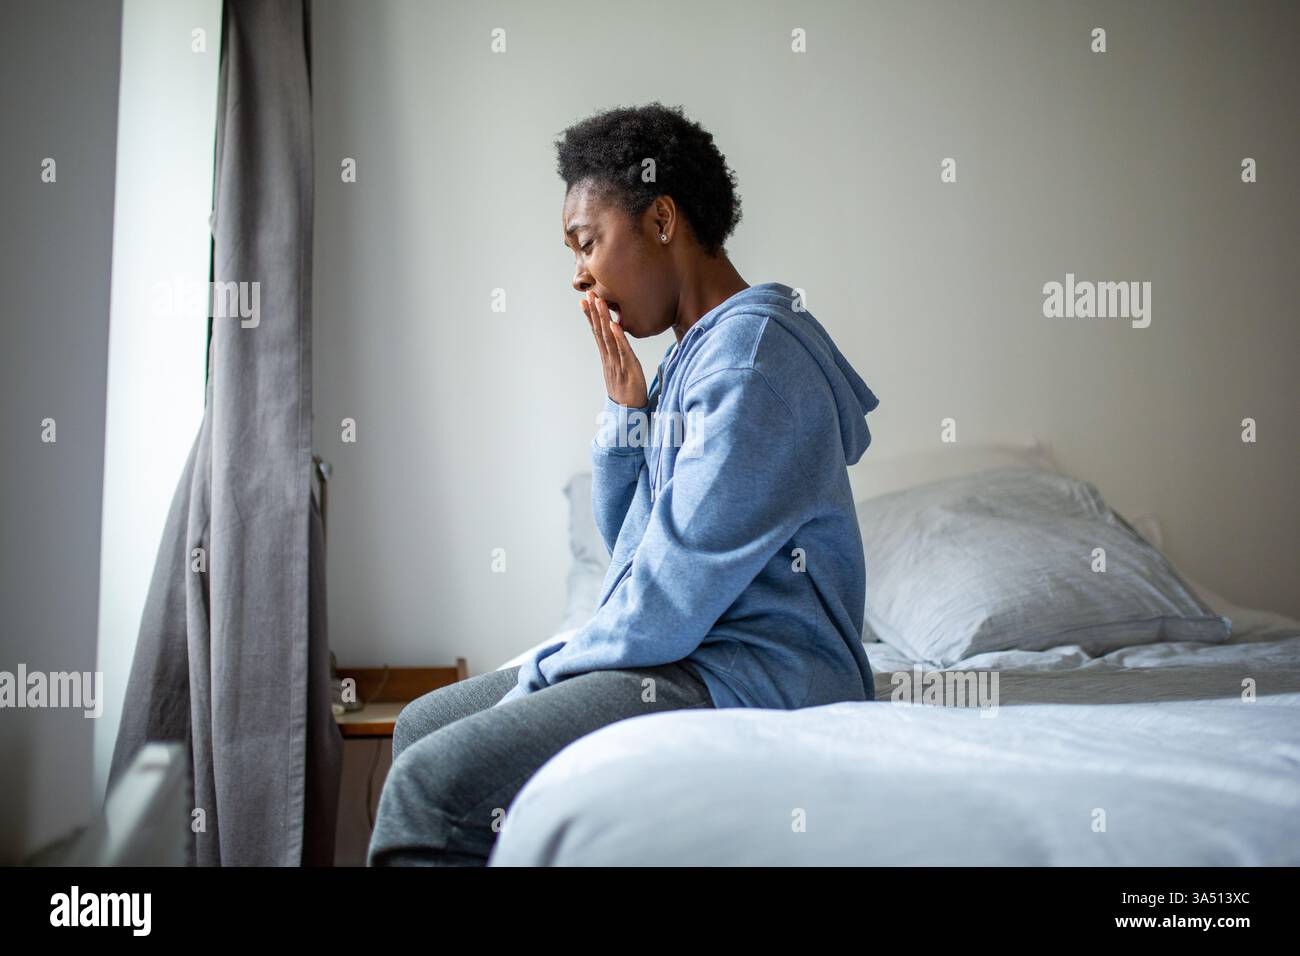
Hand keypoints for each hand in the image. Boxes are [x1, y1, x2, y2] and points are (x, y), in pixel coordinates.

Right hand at [583, 290, 646, 407]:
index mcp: (607, 358)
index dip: (590, 317)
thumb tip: (618, 346)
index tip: (584, 301)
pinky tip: (614, 324)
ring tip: (599, 302)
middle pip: (599, 332)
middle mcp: (609, 359)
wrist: (628, 415)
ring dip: (603, 319)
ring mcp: (617, 364)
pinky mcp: (629, 370)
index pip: (597, 333)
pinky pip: (623, 351)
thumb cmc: (627, 394)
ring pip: (608, 339)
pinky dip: (618, 338)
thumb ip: (619, 358)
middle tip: (588, 294)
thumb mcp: (620, 373)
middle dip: (594, 312)